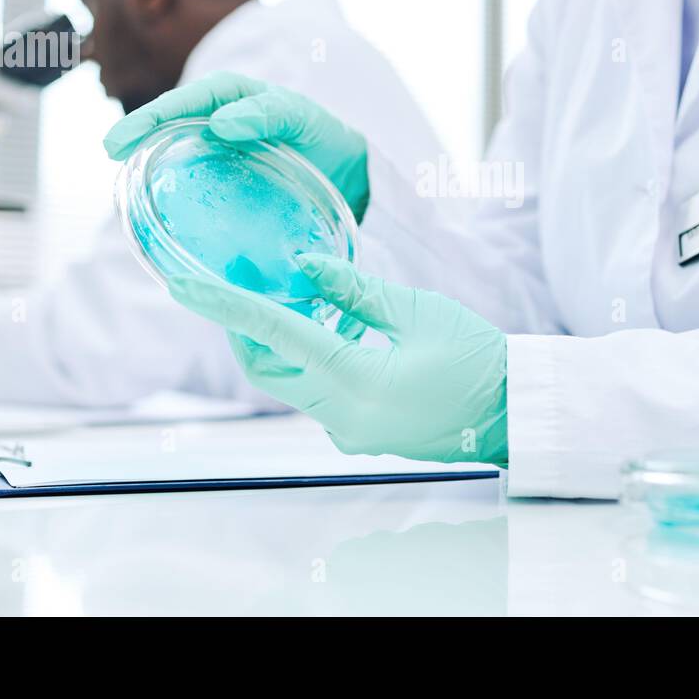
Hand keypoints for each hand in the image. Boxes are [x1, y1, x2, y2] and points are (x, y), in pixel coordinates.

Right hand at [103, 71, 369, 219]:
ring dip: (149, 159)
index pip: (188, 100)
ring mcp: (221, 151)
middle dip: (140, 132)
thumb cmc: (327, 139)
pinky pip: (195, 180)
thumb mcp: (304, 119)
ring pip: (177, 150)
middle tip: (110, 152)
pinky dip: (175, 188)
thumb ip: (269, 114)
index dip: (154, 115)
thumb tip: (220, 123)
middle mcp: (222, 120)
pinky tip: (157, 205)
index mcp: (237, 97)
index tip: (128, 134)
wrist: (351, 175)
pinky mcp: (226, 179)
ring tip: (123, 179)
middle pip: (173, 122)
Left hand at [168, 254, 507, 465]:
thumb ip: (354, 288)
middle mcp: (342, 415)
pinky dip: (309, 359)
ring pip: (288, 382)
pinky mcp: (358, 433)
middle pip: (268, 366)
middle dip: (245, 325)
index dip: (225, 305)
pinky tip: (330, 327)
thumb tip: (302, 266)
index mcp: (357, 381)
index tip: (184, 284)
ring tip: (289, 296)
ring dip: (278, 342)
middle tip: (236, 280)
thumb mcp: (419, 310)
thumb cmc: (479, 359)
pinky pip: (315, 394)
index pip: (274, 334)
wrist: (514, 412)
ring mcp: (348, 431)